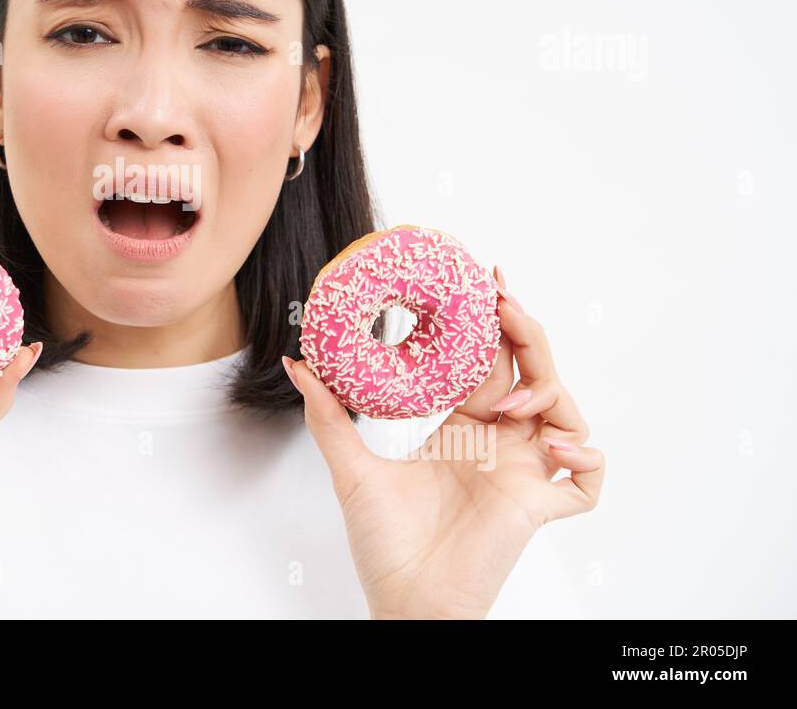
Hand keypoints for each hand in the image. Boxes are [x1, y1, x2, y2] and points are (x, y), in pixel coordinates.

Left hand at [284, 266, 603, 618]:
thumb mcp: (350, 467)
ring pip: (567, 415)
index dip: (493, 323)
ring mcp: (523, 474)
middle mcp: (498, 445)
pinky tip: (555, 447)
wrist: (403, 600)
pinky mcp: (537, 508)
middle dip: (526, 332)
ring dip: (550, 393)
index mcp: (462, 428)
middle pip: (533, 373)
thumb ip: (327, 415)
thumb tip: (296, 364)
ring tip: (513, 400)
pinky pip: (585, 482)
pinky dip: (585, 458)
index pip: (489, 362)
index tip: (484, 281)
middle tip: (502, 300)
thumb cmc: (382, 542)